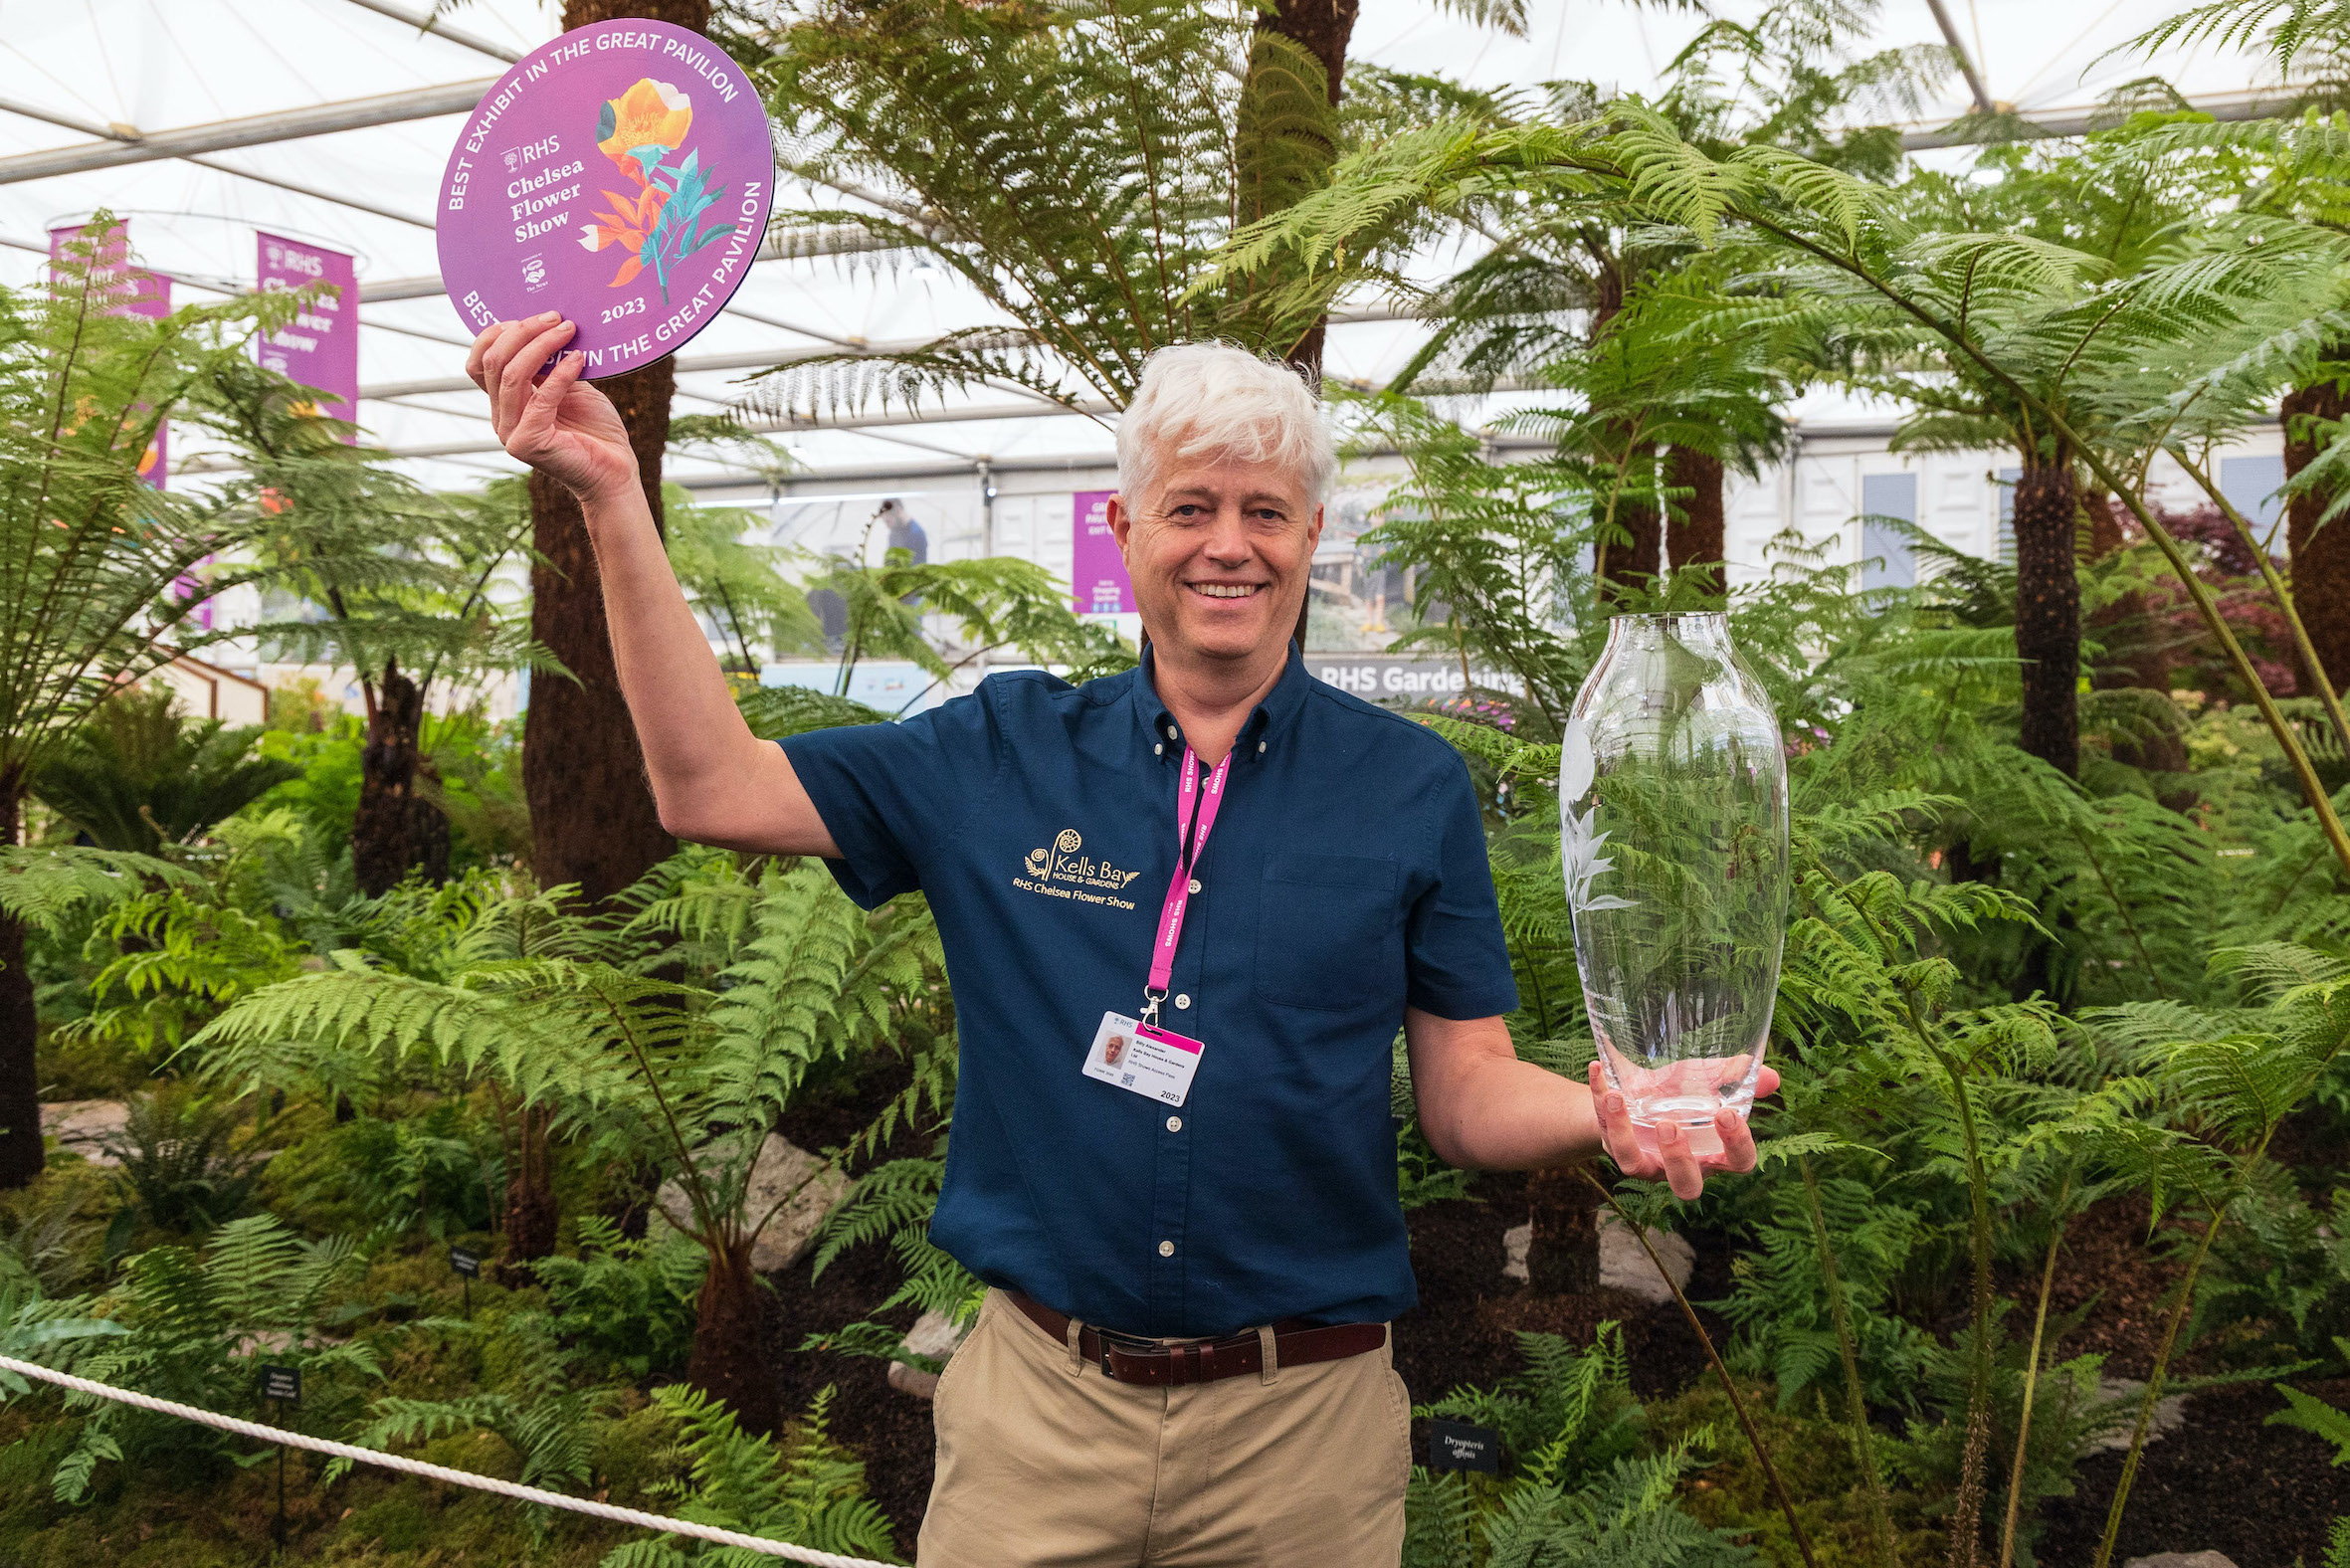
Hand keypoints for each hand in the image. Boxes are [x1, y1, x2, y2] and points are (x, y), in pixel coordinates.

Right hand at [465, 314, 638, 501]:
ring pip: (512, 376)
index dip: (497, 334)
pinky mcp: (529, 443)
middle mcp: (500, 419)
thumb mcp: (568, 387)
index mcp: (503, 404)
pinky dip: (561, 374)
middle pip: (494, 363)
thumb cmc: (595, 430)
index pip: (479, 362)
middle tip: (555, 317)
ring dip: (541, 346)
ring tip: (568, 330)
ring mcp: (511, 433)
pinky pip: (541, 398)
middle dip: (523, 332)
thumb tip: (542, 326)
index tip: (532, 317)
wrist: (615, 472)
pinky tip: (580, 359)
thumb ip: (548, 365)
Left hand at [1589, 1058, 1781, 1201]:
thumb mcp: (1705, 1080)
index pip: (1739, 1162)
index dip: (1737, 1145)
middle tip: (1669, 1125)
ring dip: (1626, 1136)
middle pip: (1688, 1186)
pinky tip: (1598, 1072)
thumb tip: (1770, 1075)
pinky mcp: (1619, 1152)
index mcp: (1714, 1151)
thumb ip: (1735, 1077)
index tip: (1727, 1114)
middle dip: (1679, 1159)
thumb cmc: (1677, 1093)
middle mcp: (1683, 1166)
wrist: (1631, 1093)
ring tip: (1620, 1100)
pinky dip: (1600, 1103)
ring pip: (1638, 1168)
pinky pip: (1606, 1137)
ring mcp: (1648, 1163)